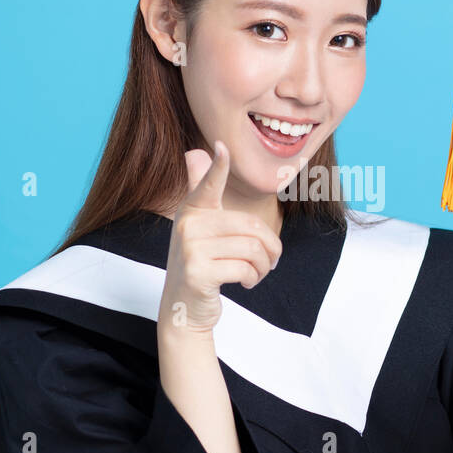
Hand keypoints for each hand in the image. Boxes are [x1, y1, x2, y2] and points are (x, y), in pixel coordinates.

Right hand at [157, 140, 282, 334]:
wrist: (182, 307)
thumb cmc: (200, 263)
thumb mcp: (198, 226)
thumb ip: (199, 191)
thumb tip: (194, 154)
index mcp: (192, 210)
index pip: (207, 184)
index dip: (218, 166)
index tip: (223, 146)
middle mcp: (188, 225)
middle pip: (251, 226)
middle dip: (270, 247)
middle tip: (270, 261)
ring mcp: (190, 250)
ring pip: (252, 250)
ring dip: (263, 266)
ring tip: (257, 273)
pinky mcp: (198, 273)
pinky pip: (244, 269)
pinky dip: (253, 279)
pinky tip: (245, 283)